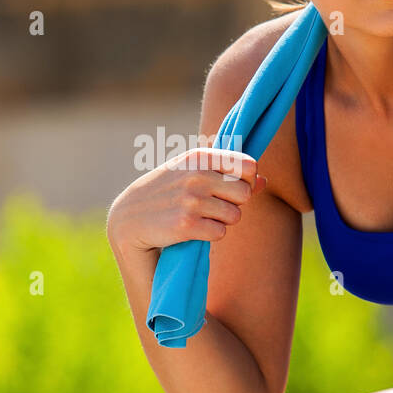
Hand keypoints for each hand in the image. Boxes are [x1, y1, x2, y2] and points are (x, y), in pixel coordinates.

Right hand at [107, 147, 268, 253]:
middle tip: (211, 207)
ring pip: (235, 216)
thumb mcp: (193, 174)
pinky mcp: (186, 225)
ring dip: (221, 221)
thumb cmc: (167, 193)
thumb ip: (229, 174)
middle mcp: (197, 175)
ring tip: (199, 217)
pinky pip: (221, 233)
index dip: (246, 181)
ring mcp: (191, 200)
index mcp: (200, 156)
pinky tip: (192, 230)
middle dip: (234, 204)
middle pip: (245, 193)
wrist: (129, 218)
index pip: (248, 166)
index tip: (229, 188)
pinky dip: (210, 235)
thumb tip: (263, 181)